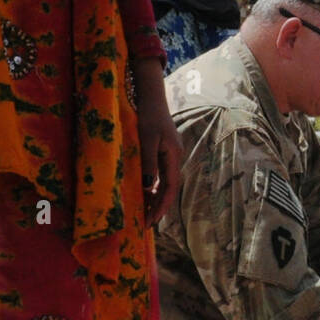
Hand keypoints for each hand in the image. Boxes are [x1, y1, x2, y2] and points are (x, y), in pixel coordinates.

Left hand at [133, 59, 182, 228]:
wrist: (151, 96)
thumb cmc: (148, 115)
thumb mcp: (147, 139)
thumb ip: (148, 162)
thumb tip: (147, 187)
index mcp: (173, 156)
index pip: (170, 188)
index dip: (161, 206)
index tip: (151, 220)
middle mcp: (174, 157)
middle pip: (169, 188)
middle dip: (158, 207)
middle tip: (146, 224)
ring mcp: (169, 155)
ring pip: (164, 183)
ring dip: (155, 198)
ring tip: (144, 213)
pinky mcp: (163, 151)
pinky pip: (159, 174)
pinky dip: (152, 186)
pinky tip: (144, 193)